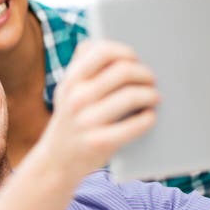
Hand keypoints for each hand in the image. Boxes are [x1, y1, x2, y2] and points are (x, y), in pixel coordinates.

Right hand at [39, 39, 158, 178]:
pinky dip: (148, 118)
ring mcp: (86, 121)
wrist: (55, 162)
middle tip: (151, 80)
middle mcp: (75, 98)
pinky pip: (137, 124)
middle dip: (145, 74)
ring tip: (154, 98)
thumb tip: (113, 47)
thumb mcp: (67, 92)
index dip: (126, 52)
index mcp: (70, 81)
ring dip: (151, 95)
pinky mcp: (100, 142)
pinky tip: (149, 117)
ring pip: (133, 95)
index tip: (135, 59)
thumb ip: (83, 67)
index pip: (103, 51)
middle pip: (124, 71)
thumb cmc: (71, 121)